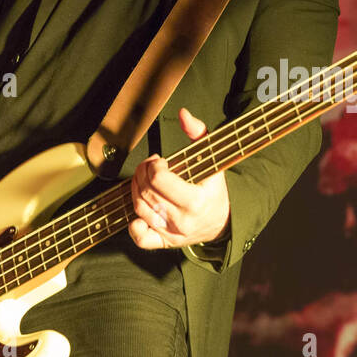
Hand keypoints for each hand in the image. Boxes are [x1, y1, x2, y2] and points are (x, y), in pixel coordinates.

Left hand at [129, 107, 229, 249]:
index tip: (160, 162)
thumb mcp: (213, 159)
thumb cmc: (214, 189)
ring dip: (136, 189)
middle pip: (146, 192)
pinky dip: (134, 225)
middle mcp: (182, 220)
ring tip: (145, 181)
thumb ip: (198, 133)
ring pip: (140, 208)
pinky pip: (141, 238)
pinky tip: (139, 211)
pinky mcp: (165, 242)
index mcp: (195, 201)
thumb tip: (183, 114)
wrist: (222, 221)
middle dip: (142, 173)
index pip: (159, 180)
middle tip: (150, 167)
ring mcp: (172, 233)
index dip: (153, 166)